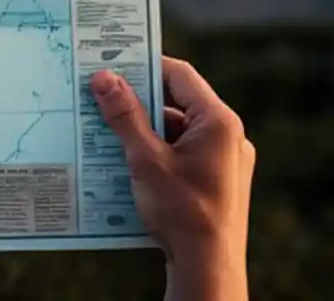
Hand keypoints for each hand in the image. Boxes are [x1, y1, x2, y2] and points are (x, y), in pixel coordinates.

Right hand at [91, 57, 253, 300]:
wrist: (209, 267)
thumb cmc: (182, 212)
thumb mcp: (145, 159)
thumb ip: (124, 116)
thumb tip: (103, 78)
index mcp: (219, 121)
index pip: (180, 75)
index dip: (146, 67)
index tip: (114, 65)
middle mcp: (229, 135)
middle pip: (179, 104)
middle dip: (140, 104)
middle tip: (104, 100)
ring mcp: (227, 159)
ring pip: (180, 131)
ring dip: (147, 132)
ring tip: (110, 137)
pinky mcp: (220, 180)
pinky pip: (186, 153)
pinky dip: (160, 153)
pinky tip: (131, 165)